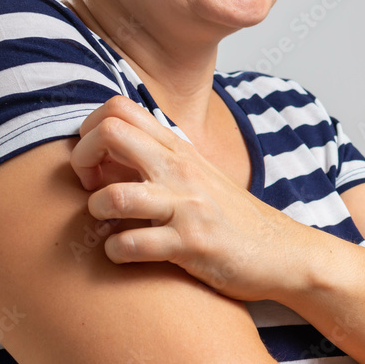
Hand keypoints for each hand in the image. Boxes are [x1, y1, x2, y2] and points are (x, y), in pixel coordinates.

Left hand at [69, 96, 311, 300]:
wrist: (284, 252)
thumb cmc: (234, 219)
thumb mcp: (198, 176)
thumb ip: (159, 161)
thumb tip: (108, 158)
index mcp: (179, 149)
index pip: (118, 108)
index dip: (90, 132)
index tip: (95, 165)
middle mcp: (180, 170)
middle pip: (109, 133)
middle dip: (80, 161)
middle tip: (88, 188)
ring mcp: (186, 207)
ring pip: (112, 196)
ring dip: (96, 212)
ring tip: (107, 225)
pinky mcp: (191, 245)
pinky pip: (131, 245)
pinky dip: (116, 253)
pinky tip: (125, 255)